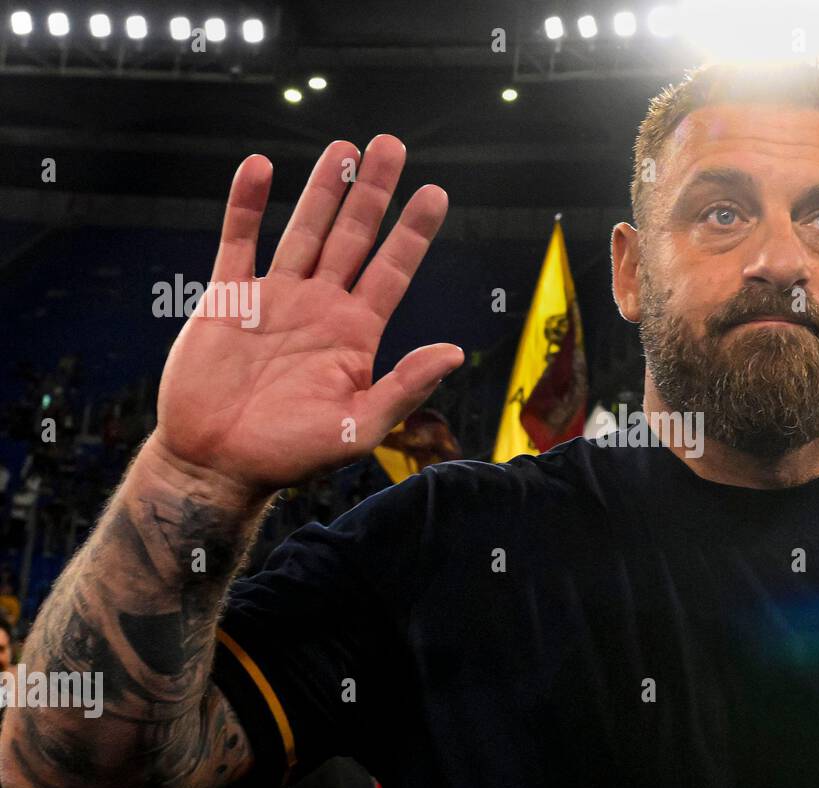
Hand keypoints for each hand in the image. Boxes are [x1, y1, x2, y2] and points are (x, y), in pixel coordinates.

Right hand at [153, 135, 463, 495]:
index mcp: (355, 335)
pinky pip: (239, 240)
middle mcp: (320, 308)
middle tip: (391, 144)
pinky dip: (247, 204)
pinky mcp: (229, 298)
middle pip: (354, 237)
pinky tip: (260, 167)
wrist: (218, 464)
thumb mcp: (359, 428)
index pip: (393, 271)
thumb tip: (453, 353)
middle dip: (372, 192)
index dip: (413, 232)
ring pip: (305, 230)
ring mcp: (275, 298)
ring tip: (344, 146)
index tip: (435, 193)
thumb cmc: (291, 456)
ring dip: (323, 189)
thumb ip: (405, 388)